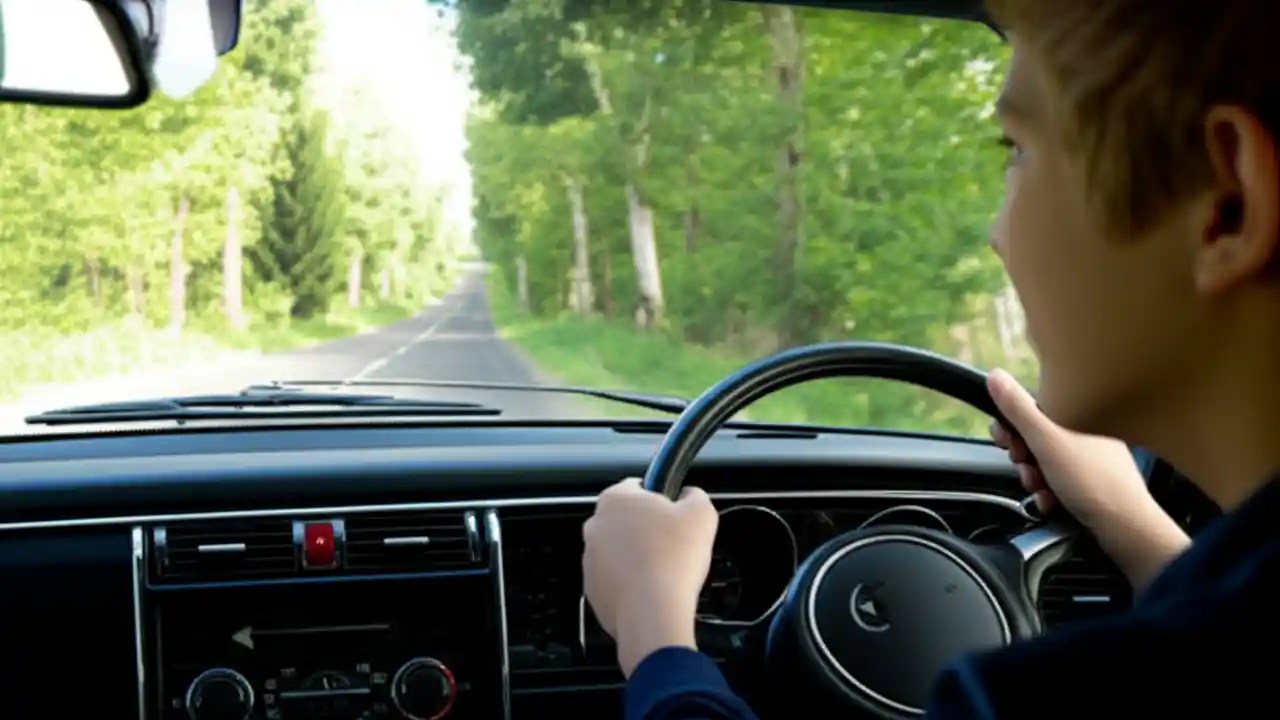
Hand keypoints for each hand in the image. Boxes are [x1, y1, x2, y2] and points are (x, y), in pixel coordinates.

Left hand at [582, 477, 718, 676]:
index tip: (675, 516)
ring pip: (619, 551)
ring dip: (638, 557)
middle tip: (674, 545)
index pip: (638, 487)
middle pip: (627, 520)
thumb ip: (694, 495)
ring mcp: (589, 559)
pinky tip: (651, 590)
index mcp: (615, 498)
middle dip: (648, 530)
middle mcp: (595, 525)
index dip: (661, 500)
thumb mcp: (701, 513)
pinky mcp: (592, 589)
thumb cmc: (674, 558)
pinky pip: (615, 579)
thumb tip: (689, 495)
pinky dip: (630, 583)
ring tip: (664, 571)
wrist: (652, 613)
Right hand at [987, 369, 1188, 588]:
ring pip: (1046, 461)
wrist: (1125, 528)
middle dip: (1023, 456)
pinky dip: (1049, 491)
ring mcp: (1093, 458)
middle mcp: (1089, 432)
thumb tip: (995, 375)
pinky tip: (1051, 501)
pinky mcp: (1093, 483)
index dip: (1013, 424)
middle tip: (1025, 466)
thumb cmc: (1091, 481)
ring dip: (1034, 476)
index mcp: (1081, 413)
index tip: (1005, 440)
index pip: (1035, 408)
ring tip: (1040, 488)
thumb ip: (1018, 410)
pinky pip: (1059, 480)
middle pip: (1037, 437)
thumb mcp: (1047, 441)